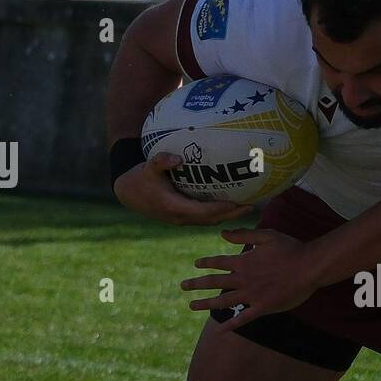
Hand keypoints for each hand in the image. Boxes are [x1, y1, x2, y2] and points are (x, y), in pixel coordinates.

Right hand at [114, 152, 254, 226]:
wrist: (128, 193)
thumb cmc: (140, 178)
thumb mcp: (148, 167)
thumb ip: (162, 161)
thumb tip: (178, 158)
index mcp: (174, 208)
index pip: (204, 211)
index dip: (222, 209)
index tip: (238, 203)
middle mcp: (180, 218)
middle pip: (213, 219)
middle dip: (233, 214)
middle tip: (252, 205)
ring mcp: (182, 220)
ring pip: (210, 221)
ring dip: (229, 216)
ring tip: (247, 207)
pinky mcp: (183, 218)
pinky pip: (205, 218)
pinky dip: (220, 214)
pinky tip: (231, 206)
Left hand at [181, 228, 320, 324]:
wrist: (308, 267)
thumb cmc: (291, 249)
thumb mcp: (266, 236)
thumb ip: (244, 235)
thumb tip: (222, 233)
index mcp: (244, 262)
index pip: (218, 262)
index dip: (206, 263)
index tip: (196, 264)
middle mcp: (243, 279)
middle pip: (214, 282)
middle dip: (196, 284)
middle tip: (182, 286)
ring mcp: (251, 295)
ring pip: (223, 300)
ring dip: (205, 303)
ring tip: (191, 305)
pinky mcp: (262, 308)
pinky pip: (243, 319)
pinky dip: (230, 325)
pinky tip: (219, 331)